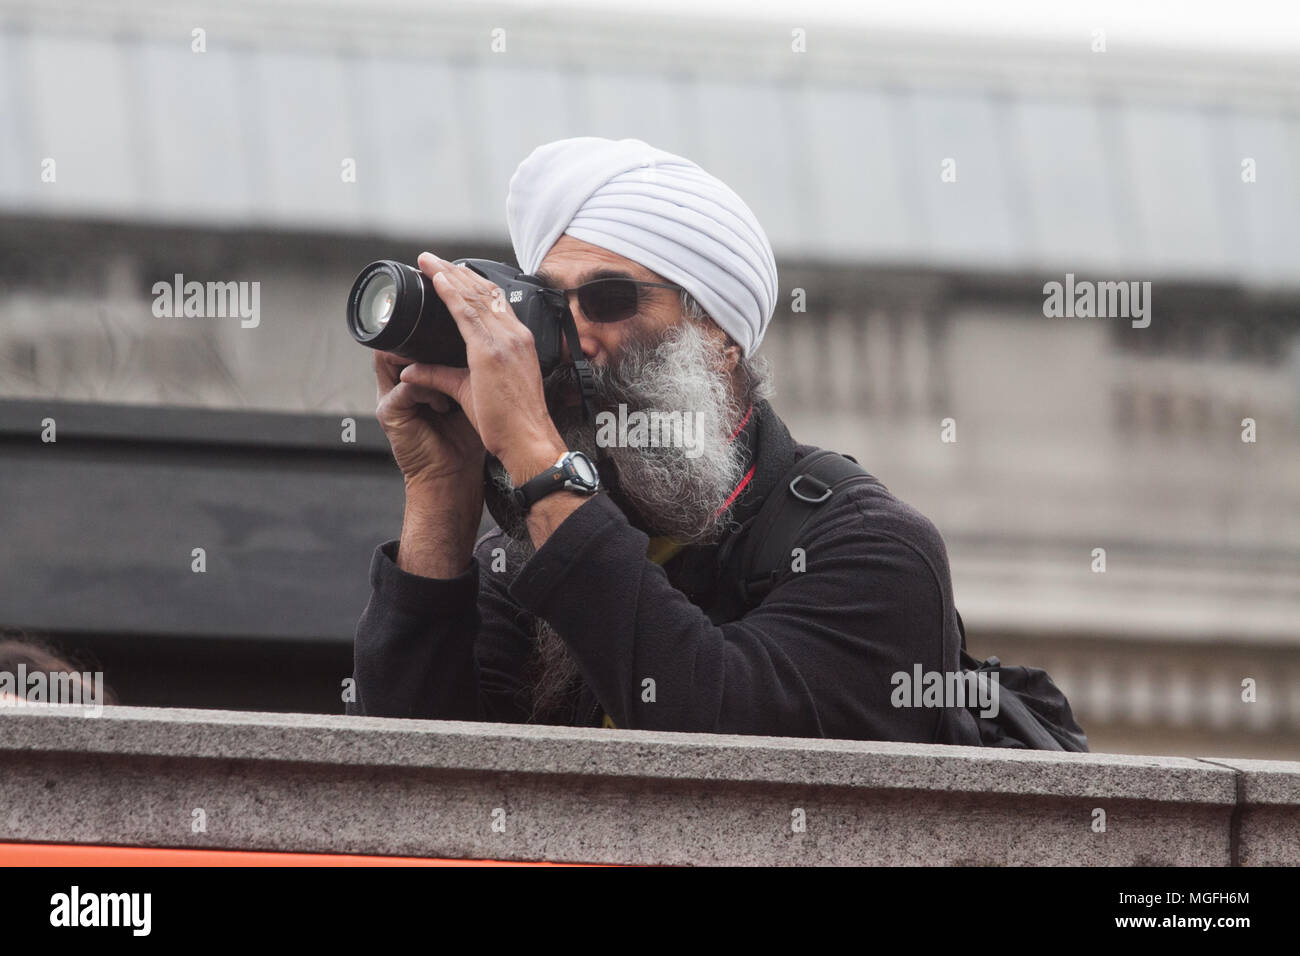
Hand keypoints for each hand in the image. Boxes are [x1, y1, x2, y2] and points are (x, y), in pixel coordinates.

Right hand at [373, 347, 484, 488]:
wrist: (454, 476)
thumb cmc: (464, 440)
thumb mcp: (467, 395)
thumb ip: (463, 369)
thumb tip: (477, 337)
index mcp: (415, 379)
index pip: (410, 344)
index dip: (427, 335)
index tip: (454, 332)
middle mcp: (397, 384)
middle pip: (397, 348)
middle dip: (425, 347)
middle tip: (452, 352)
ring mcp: (389, 397)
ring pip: (397, 361)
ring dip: (428, 368)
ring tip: (449, 385)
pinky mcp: (388, 412)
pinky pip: (407, 386)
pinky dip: (429, 391)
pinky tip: (444, 406)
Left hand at [397, 252, 565, 483]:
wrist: (528, 441)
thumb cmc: (511, 422)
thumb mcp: (472, 389)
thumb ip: (442, 375)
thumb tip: (413, 369)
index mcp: (518, 341)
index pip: (494, 302)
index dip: (472, 283)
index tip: (451, 272)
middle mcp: (515, 335)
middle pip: (483, 292)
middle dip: (456, 272)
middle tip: (432, 260)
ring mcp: (505, 340)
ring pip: (474, 296)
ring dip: (449, 275)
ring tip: (428, 262)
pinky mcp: (491, 351)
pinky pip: (468, 313)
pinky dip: (451, 293)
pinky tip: (437, 280)